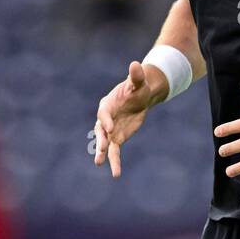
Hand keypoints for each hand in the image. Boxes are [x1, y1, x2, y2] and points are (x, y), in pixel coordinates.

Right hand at [93, 61, 164, 175]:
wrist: (140, 96)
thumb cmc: (138, 87)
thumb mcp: (138, 82)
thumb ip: (135, 76)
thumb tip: (136, 65)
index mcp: (107, 104)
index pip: (104, 113)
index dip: (106, 120)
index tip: (110, 128)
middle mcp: (105, 118)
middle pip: (100, 130)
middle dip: (101, 139)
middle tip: (102, 147)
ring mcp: (110, 130)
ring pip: (104, 143)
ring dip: (102, 152)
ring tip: (99, 163)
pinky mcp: (117, 138)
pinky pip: (114, 151)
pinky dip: (115, 161)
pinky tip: (116, 173)